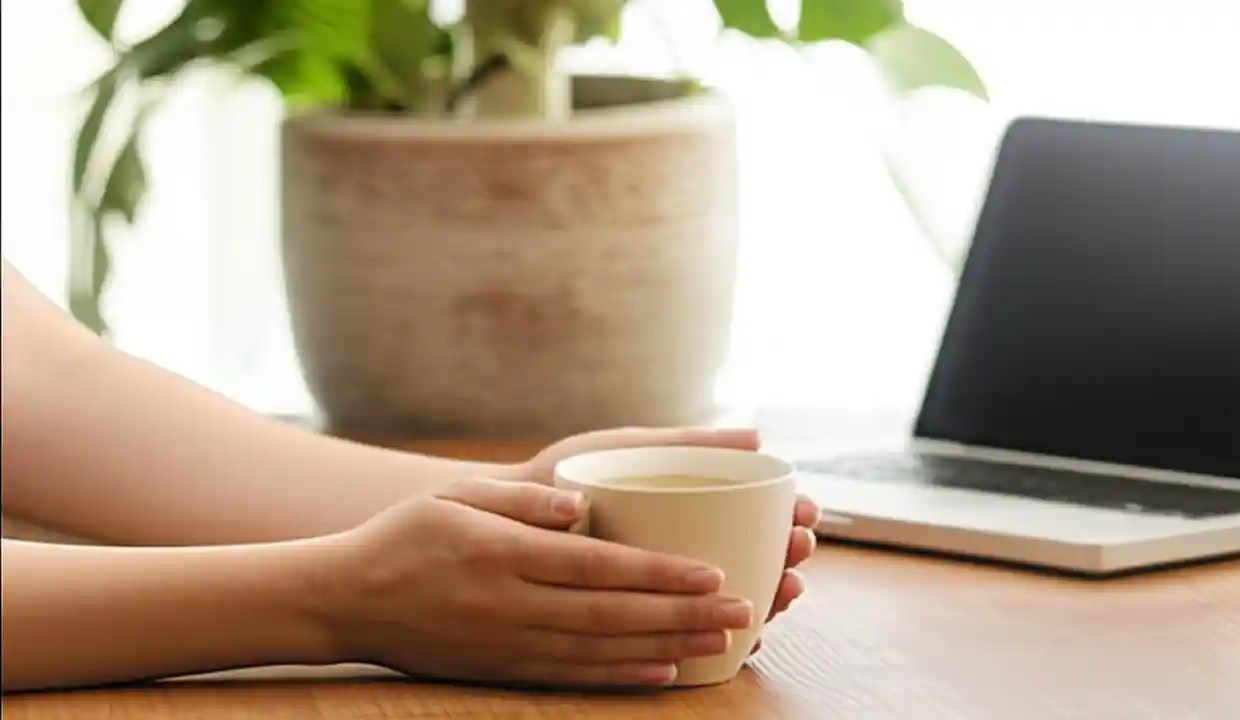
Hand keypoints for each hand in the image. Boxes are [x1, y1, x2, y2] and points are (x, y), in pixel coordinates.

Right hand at [324, 477, 755, 687]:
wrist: (346, 600)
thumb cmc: (404, 535)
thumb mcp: (455, 495)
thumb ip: (522, 499)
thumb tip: (583, 505)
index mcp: (502, 553)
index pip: (597, 566)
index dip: (658, 573)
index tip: (710, 571)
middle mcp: (510, 604)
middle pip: (612, 615)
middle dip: (681, 614)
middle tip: (741, 610)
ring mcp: (507, 643)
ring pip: (600, 651)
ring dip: (665, 647)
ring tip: (719, 641)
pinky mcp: (501, 668)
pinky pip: (571, 677)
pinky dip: (621, 678)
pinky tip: (662, 673)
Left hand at [510, 427, 821, 644]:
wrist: (499, 516)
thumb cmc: (565, 476)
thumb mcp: (627, 450)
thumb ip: (685, 442)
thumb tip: (757, 437)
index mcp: (688, 510)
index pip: (756, 518)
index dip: (790, 518)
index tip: (808, 514)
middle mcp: (686, 551)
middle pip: (755, 560)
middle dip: (787, 557)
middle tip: (801, 550)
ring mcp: (665, 590)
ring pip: (732, 601)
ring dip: (768, 597)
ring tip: (785, 589)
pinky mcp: (639, 622)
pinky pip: (690, 637)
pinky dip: (724, 641)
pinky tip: (745, 642)